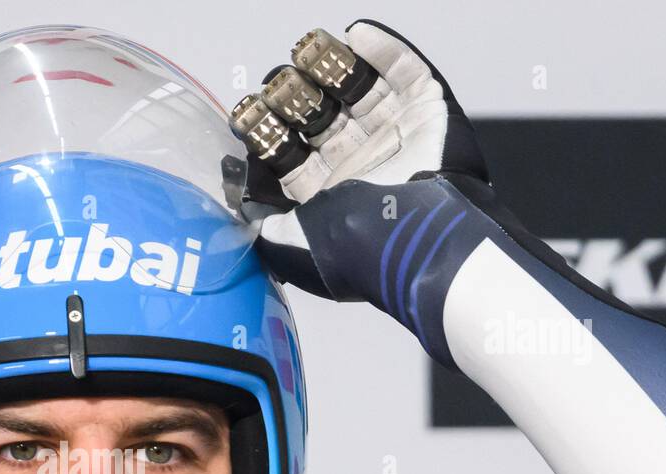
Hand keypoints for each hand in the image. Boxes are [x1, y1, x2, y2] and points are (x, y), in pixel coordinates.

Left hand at [246, 21, 496, 307]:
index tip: (248, 115)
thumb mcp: (288, 246)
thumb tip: (238, 206)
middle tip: (278, 85)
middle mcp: (360, 164)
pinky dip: (381, 49)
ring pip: (356, 90)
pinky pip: (404, 70)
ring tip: (306, 52)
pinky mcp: (427, 110)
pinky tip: (354, 35)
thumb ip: (262, 227)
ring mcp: (394, 135)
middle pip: (320, 119)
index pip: (291, 156)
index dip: (268, 133)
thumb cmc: (353, 245)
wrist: (413, 235)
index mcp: (328, 196)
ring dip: (330, 68)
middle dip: (294, 99)